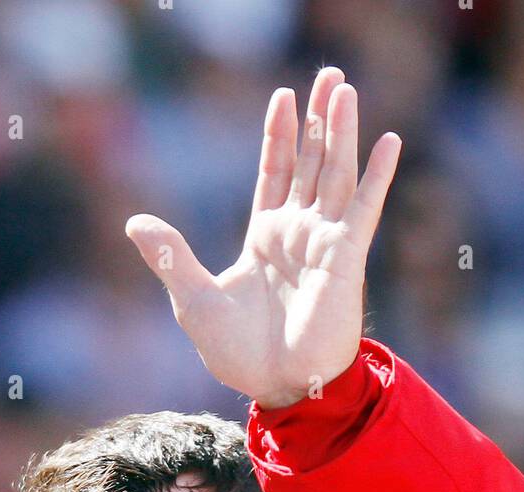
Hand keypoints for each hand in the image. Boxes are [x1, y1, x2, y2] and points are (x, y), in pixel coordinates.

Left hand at [125, 67, 401, 408]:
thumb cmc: (237, 354)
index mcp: (265, 238)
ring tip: (345, 88)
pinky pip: (364, 209)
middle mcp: (299, 234)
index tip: (284, 97)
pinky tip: (388, 141)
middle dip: (319, 120)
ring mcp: (324, 244)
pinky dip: (377, 175)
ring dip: (341, 132)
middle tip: (330, 74)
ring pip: (335, 175)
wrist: (276, 386)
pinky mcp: (345, 260)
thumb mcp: (192, 299)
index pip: (275, 174)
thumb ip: (170, 256)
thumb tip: (135, 221)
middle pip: (311, 163)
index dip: (280, 136)